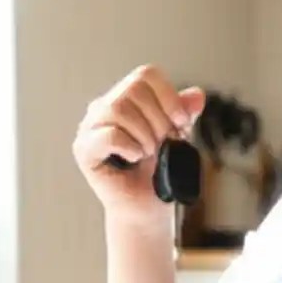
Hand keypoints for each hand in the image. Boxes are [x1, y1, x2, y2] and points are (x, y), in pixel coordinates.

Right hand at [72, 65, 204, 229]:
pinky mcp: (84, 149)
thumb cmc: (159, 173)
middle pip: (134, 90)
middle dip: (159, 120)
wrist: (148, 207)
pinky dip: (130, 146)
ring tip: (148, 153)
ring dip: (145, 135)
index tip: (182, 123)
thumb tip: (197, 95)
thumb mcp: (178, 137)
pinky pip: (109, 135)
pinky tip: (135, 158)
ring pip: (119, 109)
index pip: (146, 75)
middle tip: (164, 144)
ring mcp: (90, 127)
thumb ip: (183, 113)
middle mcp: (105, 107)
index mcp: (126, 98)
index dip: (169, 97)